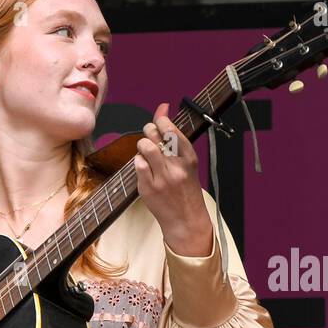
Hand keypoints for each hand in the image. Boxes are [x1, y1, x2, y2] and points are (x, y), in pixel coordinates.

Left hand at [133, 102, 213, 256]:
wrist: (186, 221)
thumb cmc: (186, 190)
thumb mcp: (187, 163)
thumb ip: (174, 137)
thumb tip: (163, 107)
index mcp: (189, 159)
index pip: (171, 129)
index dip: (161, 119)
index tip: (159, 121)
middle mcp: (176, 167)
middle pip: (155, 134)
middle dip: (149, 131)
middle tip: (151, 138)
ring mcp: (162, 178)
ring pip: (145, 146)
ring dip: (142, 146)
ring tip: (147, 153)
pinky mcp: (148, 188)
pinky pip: (137, 164)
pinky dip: (139, 162)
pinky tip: (145, 168)